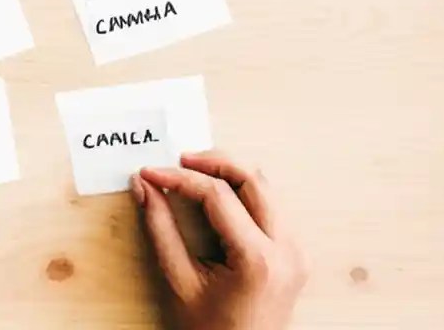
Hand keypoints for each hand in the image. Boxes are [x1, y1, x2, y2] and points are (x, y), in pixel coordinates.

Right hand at [131, 152, 308, 329]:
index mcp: (258, 260)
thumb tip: (146, 188)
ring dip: (231, 175)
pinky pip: (273, 208)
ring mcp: (297, 251)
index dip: (180, 178)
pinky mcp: (297, 253)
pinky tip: (219, 196)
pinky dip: (245, 194)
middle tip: (179, 161)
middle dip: (213, 163)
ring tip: (195, 175)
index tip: (153, 173)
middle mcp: (287, 250)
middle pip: (253, 179)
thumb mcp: (180, 283)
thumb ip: (161, 230)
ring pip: (267, 188)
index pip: (218, 197)